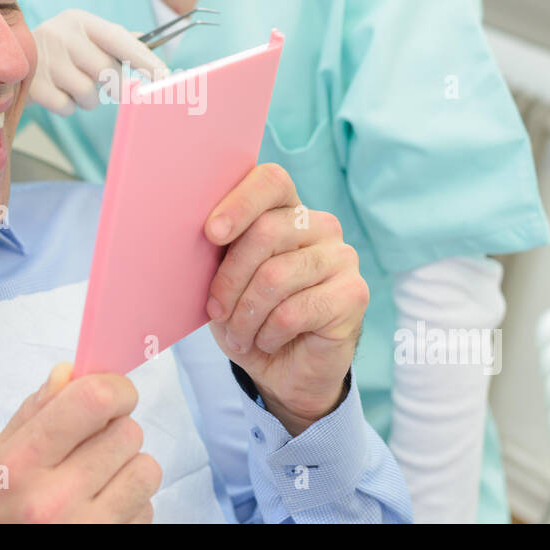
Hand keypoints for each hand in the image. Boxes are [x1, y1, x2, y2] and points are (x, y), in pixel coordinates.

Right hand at [0, 362, 161, 522]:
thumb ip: (31, 415)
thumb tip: (69, 373)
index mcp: (21, 463)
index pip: (93, 400)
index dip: (114, 388)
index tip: (111, 396)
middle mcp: (55, 498)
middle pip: (127, 432)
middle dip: (114, 432)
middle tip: (90, 448)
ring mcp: (89, 528)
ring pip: (147, 468)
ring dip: (128, 468)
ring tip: (97, 480)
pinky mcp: (114, 544)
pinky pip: (147, 507)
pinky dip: (131, 503)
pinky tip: (101, 510)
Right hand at [29, 9, 167, 115]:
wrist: (4, 55)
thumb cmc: (61, 50)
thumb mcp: (85, 36)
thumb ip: (118, 41)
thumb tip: (155, 47)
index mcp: (81, 20)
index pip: (120, 39)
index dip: (145, 60)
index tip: (165, 78)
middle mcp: (62, 34)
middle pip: (107, 71)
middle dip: (113, 86)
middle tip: (107, 86)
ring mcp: (45, 58)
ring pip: (88, 93)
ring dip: (88, 98)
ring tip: (74, 86)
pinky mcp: (32, 83)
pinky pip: (67, 106)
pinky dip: (67, 106)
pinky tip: (56, 92)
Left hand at [203, 164, 367, 435]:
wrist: (284, 369)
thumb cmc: (248, 314)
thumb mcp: (223, 279)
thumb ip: (219, 249)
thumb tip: (195, 227)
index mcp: (286, 209)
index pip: (271, 181)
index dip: (240, 202)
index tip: (211, 233)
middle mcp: (320, 225)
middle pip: (266, 232)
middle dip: (230, 278)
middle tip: (215, 311)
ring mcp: (341, 257)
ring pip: (276, 276)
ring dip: (245, 315)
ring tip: (239, 335)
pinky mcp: (354, 293)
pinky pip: (295, 310)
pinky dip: (268, 334)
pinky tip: (267, 342)